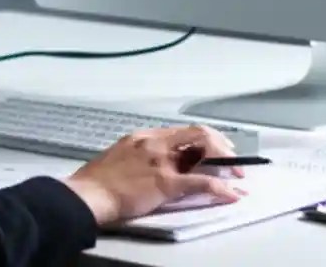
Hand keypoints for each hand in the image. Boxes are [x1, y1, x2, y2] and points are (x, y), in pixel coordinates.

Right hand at [61, 124, 247, 224]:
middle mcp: (154, 142)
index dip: (204, 138)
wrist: (88, 194)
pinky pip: (201, 182)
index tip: (214, 148)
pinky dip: (221, 187)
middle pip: (197, 133)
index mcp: (143, 136)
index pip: (182, 131)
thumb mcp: (120, 157)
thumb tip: (158, 164)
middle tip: (232, 159)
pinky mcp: (164, 182)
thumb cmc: (97, 181)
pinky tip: (231, 193)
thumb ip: (141, 155)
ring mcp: (160, 160)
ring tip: (237, 175)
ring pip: (204, 152)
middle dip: (220, 145)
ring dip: (225, 163)